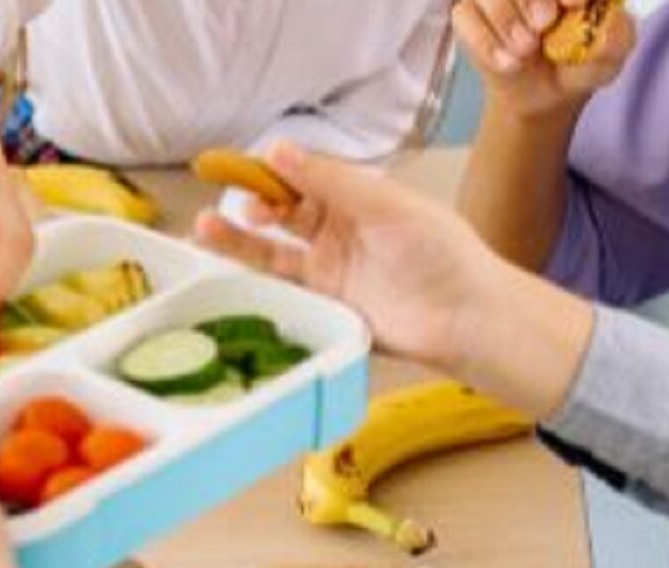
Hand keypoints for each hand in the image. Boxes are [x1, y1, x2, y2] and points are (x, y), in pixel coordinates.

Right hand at [195, 144, 508, 378]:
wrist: (465, 317)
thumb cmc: (441, 252)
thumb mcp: (386, 205)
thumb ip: (331, 180)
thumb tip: (278, 150)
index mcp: (356, 198)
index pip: (302, 176)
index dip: (272, 170)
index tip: (244, 164)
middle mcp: (337, 232)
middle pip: (280, 213)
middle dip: (253, 204)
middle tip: (238, 205)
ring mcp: (329, 272)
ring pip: (270, 252)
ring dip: (237, 240)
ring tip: (203, 227)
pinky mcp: (324, 308)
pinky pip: (280, 292)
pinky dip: (251, 281)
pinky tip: (227, 271)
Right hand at [453, 0, 636, 118]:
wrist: (543, 97)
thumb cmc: (578, 65)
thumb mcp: (608, 59)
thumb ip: (618, 39)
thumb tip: (609, 24)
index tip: (575, 3)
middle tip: (543, 25)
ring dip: (507, 22)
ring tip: (525, 52)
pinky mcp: (467, 13)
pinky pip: (465, 15)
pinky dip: (486, 42)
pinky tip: (507, 63)